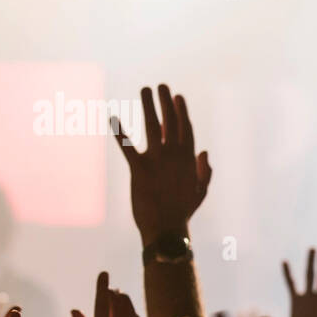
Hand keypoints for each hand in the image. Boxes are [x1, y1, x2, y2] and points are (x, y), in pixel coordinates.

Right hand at [70, 272, 147, 316]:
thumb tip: (77, 308)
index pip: (102, 304)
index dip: (102, 287)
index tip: (104, 274)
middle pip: (119, 303)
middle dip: (114, 293)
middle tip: (110, 290)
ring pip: (131, 310)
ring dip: (123, 301)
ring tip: (117, 298)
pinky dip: (132, 313)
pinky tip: (126, 313)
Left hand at [111, 85, 211, 245]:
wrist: (166, 230)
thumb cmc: (183, 212)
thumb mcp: (200, 192)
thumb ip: (204, 171)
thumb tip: (204, 151)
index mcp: (188, 159)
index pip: (185, 129)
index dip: (181, 111)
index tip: (176, 97)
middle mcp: (174, 155)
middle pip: (171, 122)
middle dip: (166, 102)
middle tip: (160, 86)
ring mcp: (157, 161)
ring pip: (153, 127)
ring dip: (149, 106)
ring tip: (145, 90)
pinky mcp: (139, 169)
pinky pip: (127, 147)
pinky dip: (119, 132)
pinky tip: (112, 117)